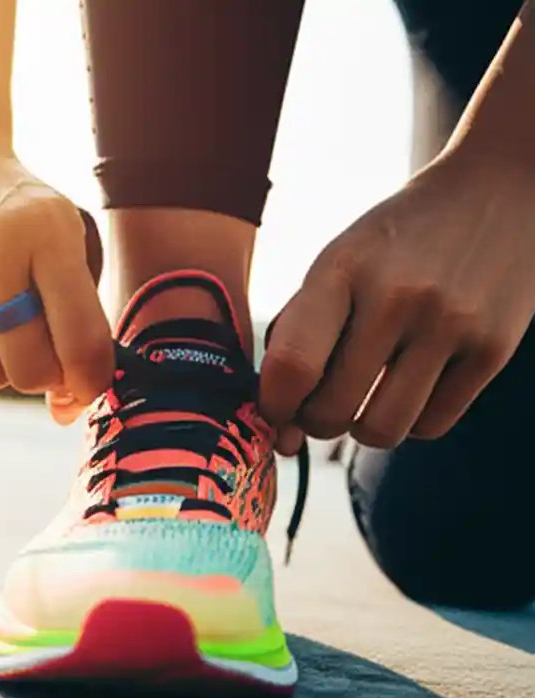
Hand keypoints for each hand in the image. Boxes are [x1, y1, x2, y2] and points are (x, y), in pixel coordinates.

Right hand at [0, 144, 112, 409]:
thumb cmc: (17, 213)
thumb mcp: (63, 239)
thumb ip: (78, 317)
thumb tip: (66, 408)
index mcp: (46, 232)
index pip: (78, 337)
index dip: (89, 379)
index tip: (85, 387)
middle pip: (29, 366)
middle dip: (43, 375)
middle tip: (41, 354)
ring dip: (1, 362)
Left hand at [262, 151, 534, 451]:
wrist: (498, 192)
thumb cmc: (397, 241)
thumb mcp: (337, 261)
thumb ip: (299, 331)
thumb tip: (275, 423)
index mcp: (342, 268)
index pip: (293, 364)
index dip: (274, 405)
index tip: (274, 411)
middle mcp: (397, 297)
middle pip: (333, 410)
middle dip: (315, 421)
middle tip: (319, 405)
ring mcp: (451, 325)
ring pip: (383, 430)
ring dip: (361, 430)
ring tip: (362, 400)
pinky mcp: (494, 350)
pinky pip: (431, 426)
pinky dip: (409, 422)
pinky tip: (405, 390)